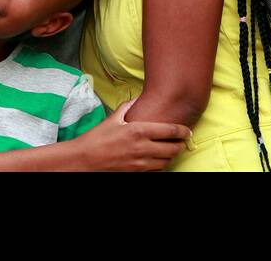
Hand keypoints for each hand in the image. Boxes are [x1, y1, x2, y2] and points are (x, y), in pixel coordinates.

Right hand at [72, 99, 190, 170]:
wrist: (84, 160)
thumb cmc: (97, 138)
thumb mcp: (113, 118)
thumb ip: (128, 107)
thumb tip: (138, 98)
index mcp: (138, 131)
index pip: (170, 131)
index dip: (183, 131)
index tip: (187, 131)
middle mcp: (142, 148)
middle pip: (173, 148)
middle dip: (180, 145)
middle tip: (182, 141)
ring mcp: (140, 163)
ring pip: (167, 161)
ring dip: (171, 156)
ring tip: (171, 149)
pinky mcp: (136, 173)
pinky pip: (156, 171)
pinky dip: (161, 165)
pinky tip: (158, 159)